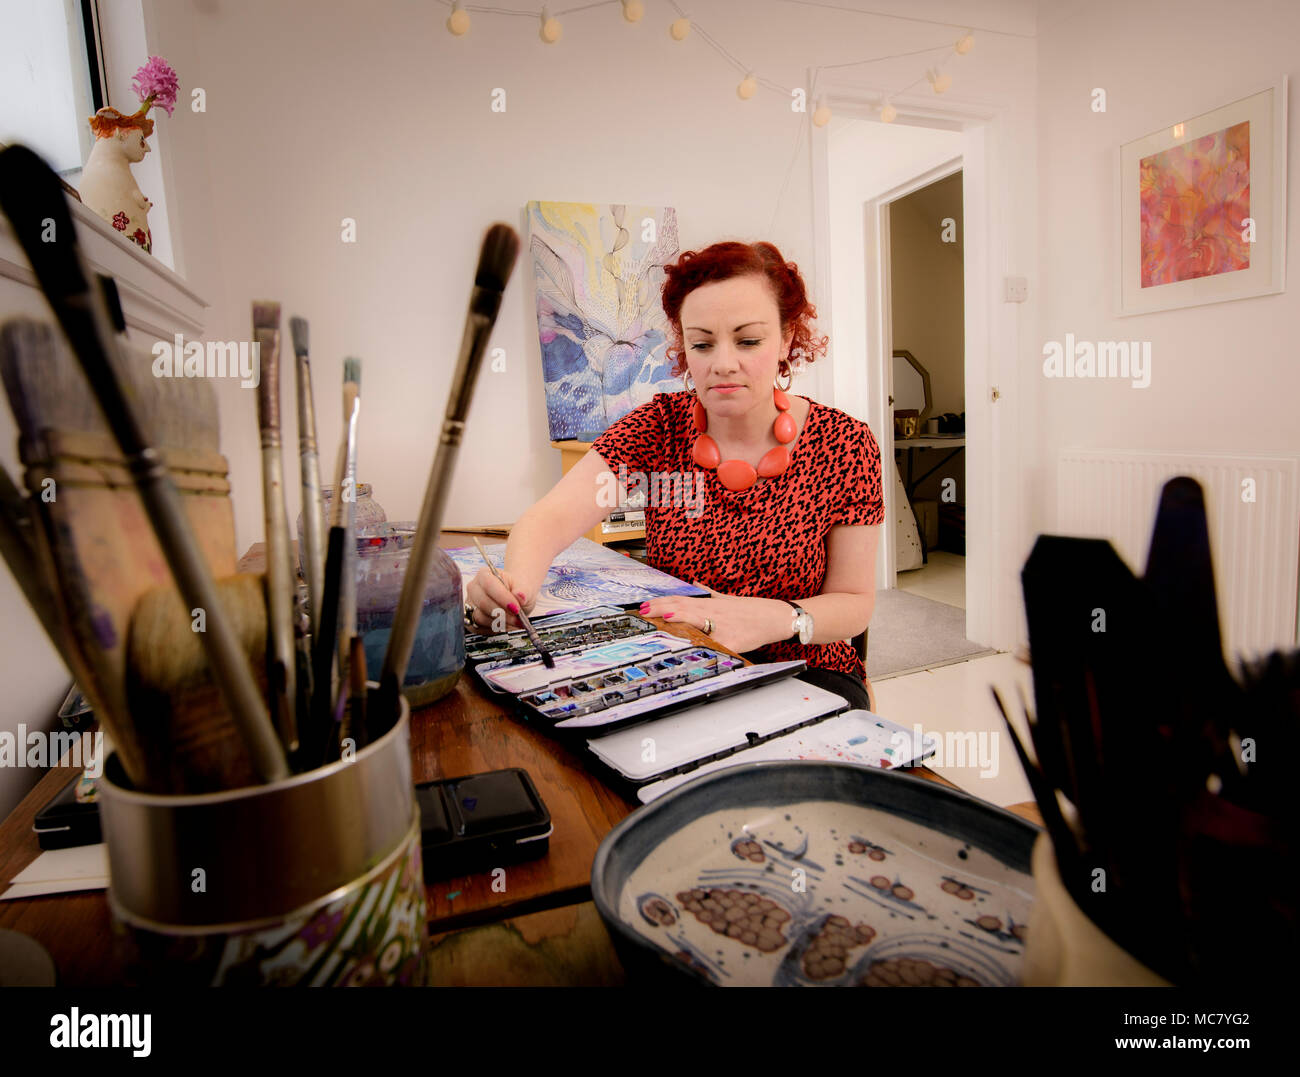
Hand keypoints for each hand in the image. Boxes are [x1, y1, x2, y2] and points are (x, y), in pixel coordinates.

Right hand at [465, 566, 534, 631]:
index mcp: (484, 574)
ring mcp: (470, 604)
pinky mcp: (470, 619)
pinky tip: (505, 624)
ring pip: (480, 617)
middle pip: (483, 603)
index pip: (488, 584)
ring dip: (500, 622)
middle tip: (517, 618)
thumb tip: (520, 596)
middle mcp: (474, 588)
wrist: (515, 599)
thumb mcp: (525, 587)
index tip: (516, 608)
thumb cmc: (517, 590)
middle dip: (502, 613)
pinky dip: (494, 629)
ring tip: (514, 621)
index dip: (502, 597)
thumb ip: (523, 591)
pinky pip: (478, 627)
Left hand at [640, 582, 793, 654]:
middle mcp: (713, 611)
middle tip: (642, 611)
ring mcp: (721, 625)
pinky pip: (713, 640)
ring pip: (695, 618)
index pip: (680, 600)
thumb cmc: (753, 610)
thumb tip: (695, 585)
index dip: (662, 602)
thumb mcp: (728, 598)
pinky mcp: (731, 639)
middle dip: (660, 609)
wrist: (776, 617)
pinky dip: (700, 638)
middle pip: (682, 607)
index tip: (645, 605)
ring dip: (675, 616)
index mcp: (711, 603)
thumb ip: (710, 594)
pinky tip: (690, 636)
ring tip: (659, 615)